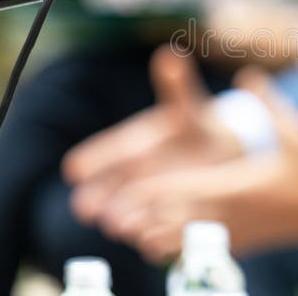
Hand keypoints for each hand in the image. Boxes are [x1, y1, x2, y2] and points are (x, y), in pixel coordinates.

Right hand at [62, 45, 242, 223]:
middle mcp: (140, 170)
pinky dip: (152, 232)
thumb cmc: (198, 127)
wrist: (224, 152)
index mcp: (140, 142)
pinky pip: (156, 222)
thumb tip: (170, 54)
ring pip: (132, 205)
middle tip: (84, 206)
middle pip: (115, 183)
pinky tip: (147, 242)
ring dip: (122, 215)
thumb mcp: (189, 107)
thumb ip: (178, 85)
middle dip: (100, 194)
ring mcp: (153, 192)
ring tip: (113, 225)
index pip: (112, 149)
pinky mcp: (169, 210)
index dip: (94, 158)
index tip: (73, 167)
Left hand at [92, 68, 297, 262]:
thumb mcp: (294, 130)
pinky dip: (180, 250)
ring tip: (129, 234)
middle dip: (145, 219)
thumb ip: (268, 101)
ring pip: (187, 239)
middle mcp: (234, 211)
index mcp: (239, 185)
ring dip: (158, 236)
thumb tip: (249, 72)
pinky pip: (204, 250)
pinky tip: (162, 248)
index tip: (125, 193)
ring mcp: (239, 230)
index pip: (186, 190)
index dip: (153, 193)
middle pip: (177, 218)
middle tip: (111, 219)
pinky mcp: (246, 241)